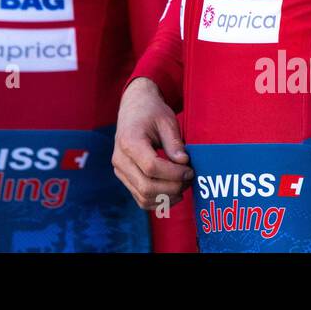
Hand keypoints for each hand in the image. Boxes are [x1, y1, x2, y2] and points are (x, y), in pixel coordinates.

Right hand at [112, 77, 191, 210]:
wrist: (134, 108)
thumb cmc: (151, 112)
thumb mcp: (166, 120)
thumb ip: (174, 143)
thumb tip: (184, 163)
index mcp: (129, 141)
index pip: (151, 167)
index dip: (174, 173)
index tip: (190, 170)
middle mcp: (120, 159)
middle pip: (146, 186)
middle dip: (172, 188)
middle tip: (189, 179)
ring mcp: (120, 170)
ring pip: (143, 197)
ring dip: (167, 197)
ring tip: (183, 185)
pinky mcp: (124, 178)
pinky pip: (141, 199)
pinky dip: (159, 201)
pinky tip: (174, 192)